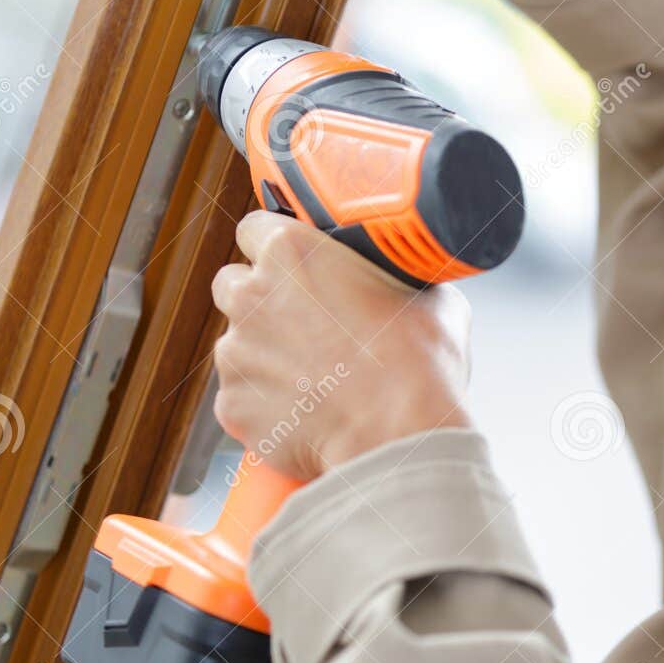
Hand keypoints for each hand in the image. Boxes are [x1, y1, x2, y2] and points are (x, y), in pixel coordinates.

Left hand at [211, 212, 474, 478]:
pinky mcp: (233, 406)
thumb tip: (407, 284)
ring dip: (267, 355)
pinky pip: (244, 398)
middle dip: (260, 299)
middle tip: (305, 321)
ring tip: (317, 378)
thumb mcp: (430, 297)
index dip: (275, 246)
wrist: (400, 434)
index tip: (294, 264)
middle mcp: (251, 296)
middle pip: (233, 284)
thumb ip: (397, 279)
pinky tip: (309, 412)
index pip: (254, 228)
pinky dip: (268, 404)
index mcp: (292, 253)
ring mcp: (236, 353)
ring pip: (239, 345)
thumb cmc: (418, 362)